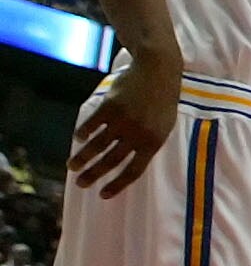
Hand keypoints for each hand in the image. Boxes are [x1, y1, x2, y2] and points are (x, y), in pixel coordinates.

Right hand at [72, 54, 180, 196]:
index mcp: (154, 142)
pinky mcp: (109, 106)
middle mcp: (138, 134)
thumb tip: (126, 162)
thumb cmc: (162, 101)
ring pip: (97, 145)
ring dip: (82, 158)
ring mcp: (123, 120)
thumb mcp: (163, 125)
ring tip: (71, 167)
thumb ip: (147, 143)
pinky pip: (91, 125)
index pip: (134, 170)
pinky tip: (78, 139)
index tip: (103, 195)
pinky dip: (82, 133)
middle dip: (94, 174)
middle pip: (111, 161)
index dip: (117, 184)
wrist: (158, 71)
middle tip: (80, 184)